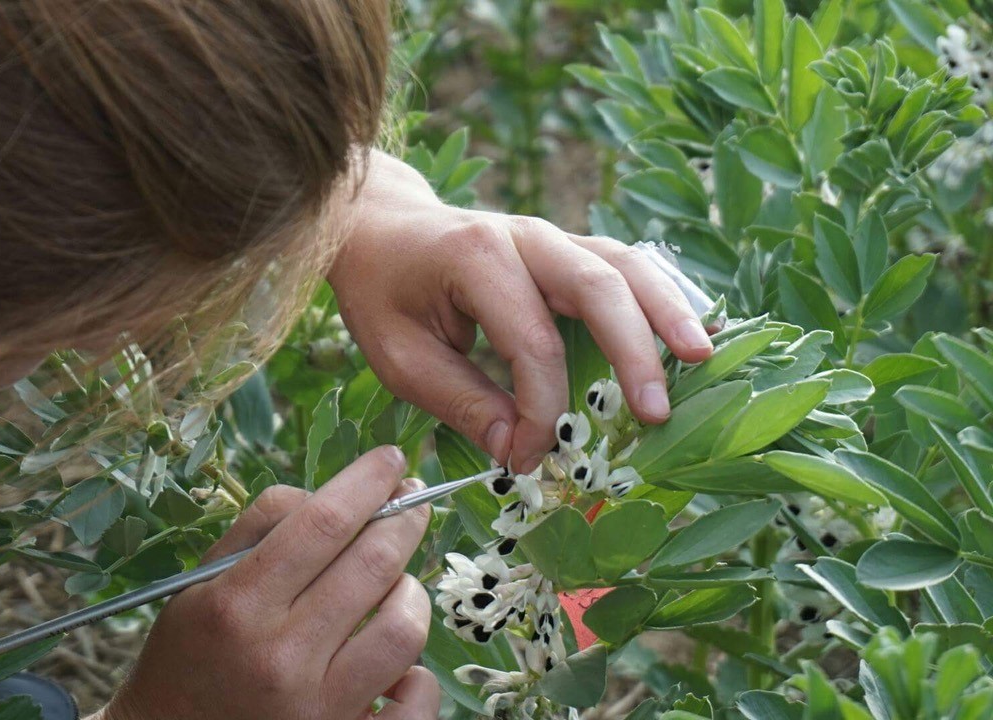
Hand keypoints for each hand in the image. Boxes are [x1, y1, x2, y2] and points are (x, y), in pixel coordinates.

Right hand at [102, 446, 439, 719]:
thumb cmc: (191, 654)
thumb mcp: (201, 581)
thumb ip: (262, 526)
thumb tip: (333, 493)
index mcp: (238, 606)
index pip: (322, 524)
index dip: (366, 482)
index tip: (391, 460)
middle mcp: (280, 659)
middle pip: (374, 566)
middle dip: (405, 519)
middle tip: (412, 502)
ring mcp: (318, 710)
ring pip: (404, 629)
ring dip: (411, 591)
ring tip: (397, 583)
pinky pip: (417, 700)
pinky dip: (419, 673)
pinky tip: (398, 661)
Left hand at [328, 151, 714, 472]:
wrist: (381, 227)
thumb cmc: (385, 293)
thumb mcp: (400, 356)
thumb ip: (461, 402)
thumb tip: (519, 454)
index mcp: (474, 258)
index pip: (531, 342)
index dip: (542, 408)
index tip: (531, 457)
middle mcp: (523, 236)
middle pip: (598, 285)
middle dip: (633, 351)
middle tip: (657, 413)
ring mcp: (551, 236)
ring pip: (626, 265)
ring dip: (668, 311)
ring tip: (702, 358)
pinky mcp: (567, 248)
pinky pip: (625, 267)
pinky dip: (660, 298)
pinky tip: (688, 333)